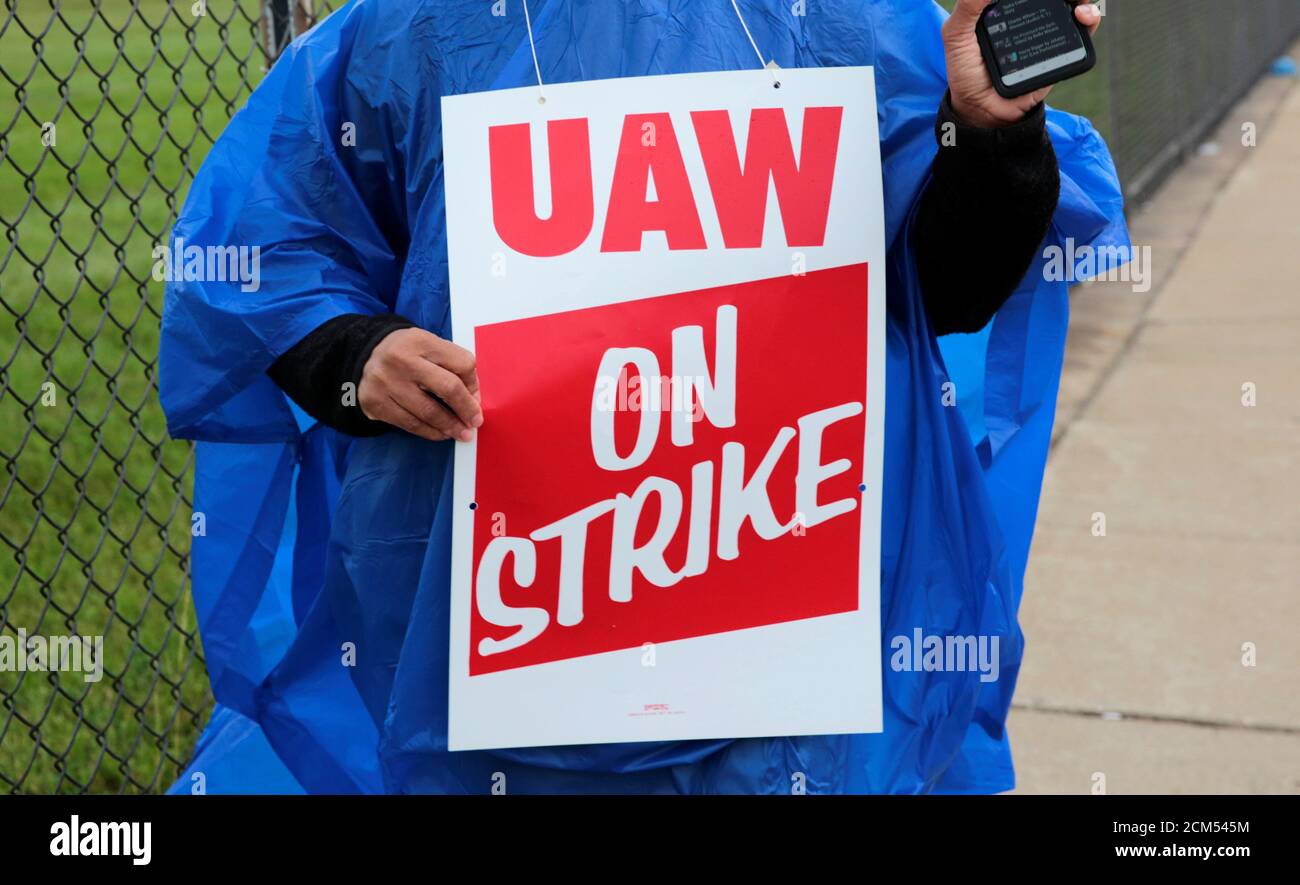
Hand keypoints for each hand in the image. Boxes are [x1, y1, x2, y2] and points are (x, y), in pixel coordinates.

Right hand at [358, 327, 482, 441]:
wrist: (364, 356)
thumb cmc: (407, 353)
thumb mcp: (429, 346)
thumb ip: (453, 365)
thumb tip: (473, 399)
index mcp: (421, 341)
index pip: (462, 363)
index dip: (474, 384)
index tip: (476, 398)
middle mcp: (402, 360)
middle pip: (448, 388)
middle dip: (467, 409)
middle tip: (475, 422)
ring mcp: (386, 383)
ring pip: (429, 412)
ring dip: (451, 427)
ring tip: (462, 433)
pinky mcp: (376, 403)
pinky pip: (411, 424)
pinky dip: (431, 432)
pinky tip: (441, 433)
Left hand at [943, 0, 1101, 127]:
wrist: (982, 109)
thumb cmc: (965, 71)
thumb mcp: (956, 35)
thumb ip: (968, 7)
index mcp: (1005, 4)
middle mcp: (1029, 13)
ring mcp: (1047, 29)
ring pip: (1073, 5)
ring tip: (1078, 2)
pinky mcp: (1061, 49)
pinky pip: (1083, 30)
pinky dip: (1090, 18)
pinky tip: (1082, 15)